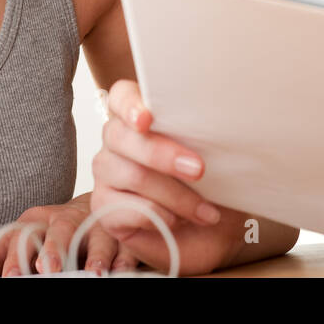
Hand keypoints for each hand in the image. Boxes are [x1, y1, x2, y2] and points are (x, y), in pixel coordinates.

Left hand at [0, 193, 137, 276]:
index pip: (19, 236)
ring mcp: (93, 224)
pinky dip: (122, 259)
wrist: (90, 208)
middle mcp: (63, 220)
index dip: (13, 257)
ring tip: (92, 273)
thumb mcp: (24, 239)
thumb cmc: (50, 232)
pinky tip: (118, 271)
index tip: (8, 277)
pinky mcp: (118, 232)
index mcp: (33, 222)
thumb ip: (0, 255)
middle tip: (46, 270)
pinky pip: (123, 245)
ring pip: (94, 235)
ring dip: (93, 255)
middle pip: (57, 232)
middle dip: (52, 251)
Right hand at [89, 79, 240, 274]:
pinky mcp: (104, 205)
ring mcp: (106, 172)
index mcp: (137, 114)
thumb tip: (219, 124)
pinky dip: (161, 216)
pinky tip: (179, 221)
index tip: (146, 119)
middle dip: (164, 155)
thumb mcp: (214, 154)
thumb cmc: (209, 180)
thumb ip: (203, 135)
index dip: (130, 105)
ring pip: (134, 175)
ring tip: (205, 211)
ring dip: (176, 196)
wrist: (208, 226)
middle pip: (123, 137)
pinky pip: (129, 209)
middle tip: (199, 169)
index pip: (122, 97)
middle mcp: (115, 139)